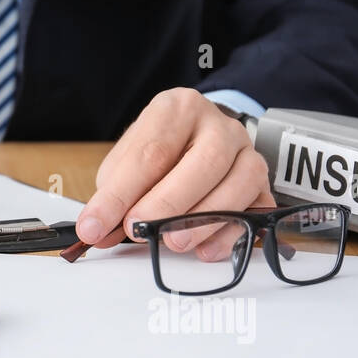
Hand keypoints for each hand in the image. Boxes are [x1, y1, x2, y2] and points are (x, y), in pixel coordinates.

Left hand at [76, 88, 272, 258]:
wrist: (198, 137)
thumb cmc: (160, 149)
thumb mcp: (127, 161)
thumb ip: (115, 192)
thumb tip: (99, 229)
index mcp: (178, 108)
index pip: (150, 152)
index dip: (119, 194)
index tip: (95, 224)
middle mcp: (218, 125)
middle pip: (204, 162)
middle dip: (167, 203)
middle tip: (137, 230)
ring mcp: (246, 152)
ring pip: (238, 184)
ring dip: (202, 221)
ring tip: (172, 243)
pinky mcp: (262, 184)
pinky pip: (255, 211)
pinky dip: (230, 235)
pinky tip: (204, 249)